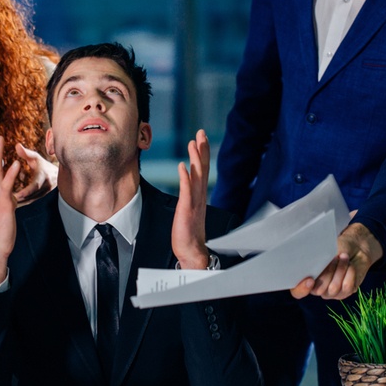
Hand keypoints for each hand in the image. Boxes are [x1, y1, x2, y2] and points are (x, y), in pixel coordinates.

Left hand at [13, 144, 56, 202]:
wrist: (55, 174)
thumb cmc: (42, 164)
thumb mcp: (36, 157)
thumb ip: (26, 153)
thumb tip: (17, 146)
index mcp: (43, 176)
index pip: (36, 185)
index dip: (28, 191)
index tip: (18, 195)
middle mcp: (45, 186)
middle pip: (32, 196)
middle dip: (20, 200)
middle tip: (8, 203)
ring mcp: (43, 194)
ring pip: (30, 201)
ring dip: (19, 204)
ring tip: (7, 207)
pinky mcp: (40, 198)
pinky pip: (29, 202)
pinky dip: (21, 204)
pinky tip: (11, 206)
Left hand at [171, 130, 209, 268]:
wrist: (192, 252)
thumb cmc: (188, 233)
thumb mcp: (188, 210)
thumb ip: (189, 195)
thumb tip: (188, 181)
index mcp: (199, 196)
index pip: (202, 170)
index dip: (202, 153)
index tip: (201, 138)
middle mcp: (199, 197)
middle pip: (203, 169)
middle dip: (202, 150)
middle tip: (201, 133)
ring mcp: (194, 203)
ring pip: (197, 177)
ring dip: (195, 159)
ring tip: (193, 143)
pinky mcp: (187, 210)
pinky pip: (186, 191)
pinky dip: (185, 178)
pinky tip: (182, 166)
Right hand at [290, 222, 382, 299]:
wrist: (354, 248)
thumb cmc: (335, 247)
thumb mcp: (324, 250)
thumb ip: (315, 260)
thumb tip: (311, 264)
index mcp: (305, 278)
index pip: (298, 292)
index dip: (301, 289)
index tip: (310, 279)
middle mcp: (317, 288)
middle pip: (318, 289)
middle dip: (327, 271)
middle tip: (333, 256)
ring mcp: (331, 293)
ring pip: (333, 288)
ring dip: (340, 269)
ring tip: (343, 256)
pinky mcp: (345, 292)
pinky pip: (346, 286)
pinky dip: (349, 272)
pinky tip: (350, 264)